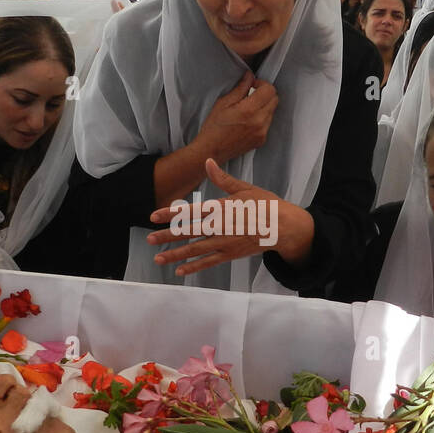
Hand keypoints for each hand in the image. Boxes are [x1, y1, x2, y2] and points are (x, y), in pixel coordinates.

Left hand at [145, 159, 312, 275]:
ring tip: (158, 258)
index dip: (171, 213)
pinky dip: (194, 267)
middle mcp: (221, 226)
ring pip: (196, 250)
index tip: (154, 216)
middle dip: (168, 236)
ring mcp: (225, 242)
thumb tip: (208, 162)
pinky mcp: (231, 254)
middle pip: (190, 232)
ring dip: (176, 254)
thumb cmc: (265, 205)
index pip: (191, 211)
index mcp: (222, 208)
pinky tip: (180, 271)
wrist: (284, 227)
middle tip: (149, 238)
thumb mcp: (245, 188)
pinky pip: (209, 262)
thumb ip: (223, 179)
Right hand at [194, 73, 278, 162]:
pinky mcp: (262, 140)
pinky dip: (261, 118)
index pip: (269, 90)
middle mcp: (259, 122)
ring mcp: (262, 132)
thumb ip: (240, 88)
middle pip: (274, 99)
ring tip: (248, 109)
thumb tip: (249, 76)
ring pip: (272, 111)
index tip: (252, 86)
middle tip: (251, 95)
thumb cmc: (214, 127)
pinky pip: (268, 123)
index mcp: (249, 110)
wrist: (211, 151)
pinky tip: (248, 121)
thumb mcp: (223, 103)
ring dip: (264, 106)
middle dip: (265, 93)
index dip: (262, 84)